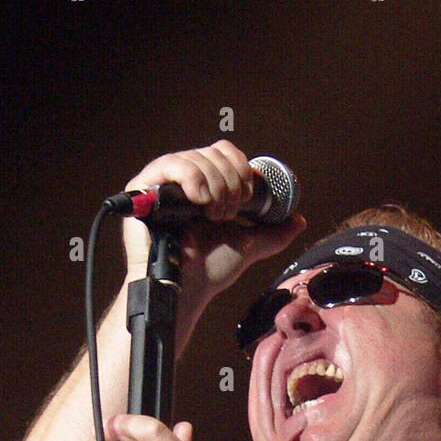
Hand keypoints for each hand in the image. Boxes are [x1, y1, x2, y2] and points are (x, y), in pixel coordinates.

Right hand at [120, 140, 306, 300]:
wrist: (187, 288)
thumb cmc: (210, 269)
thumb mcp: (249, 245)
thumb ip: (273, 231)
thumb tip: (299, 220)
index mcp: (205, 185)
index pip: (225, 152)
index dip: (241, 169)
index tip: (246, 198)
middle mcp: (183, 180)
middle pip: (213, 152)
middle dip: (230, 183)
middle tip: (227, 213)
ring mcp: (162, 182)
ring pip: (196, 157)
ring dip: (214, 187)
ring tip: (212, 215)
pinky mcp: (142, 187)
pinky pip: (170, 164)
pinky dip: (192, 178)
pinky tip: (198, 201)